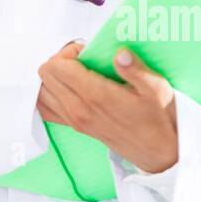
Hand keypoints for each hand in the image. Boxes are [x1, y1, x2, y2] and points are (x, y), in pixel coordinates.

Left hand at [37, 43, 178, 173]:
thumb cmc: (158, 118)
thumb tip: (120, 53)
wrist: (158, 149)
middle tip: (82, 59)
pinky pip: (46, 110)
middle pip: (45, 75)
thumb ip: (136, 69)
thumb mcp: (156, 88)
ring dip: (54, 77)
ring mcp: (74, 120)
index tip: (88, 52)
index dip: (70, 51)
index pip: (58, 66)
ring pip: (42, 91)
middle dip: (60, 60)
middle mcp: (78, 109)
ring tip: (76, 72)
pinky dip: (51, 95)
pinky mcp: (75, 127)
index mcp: (95, 96)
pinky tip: (68, 88)